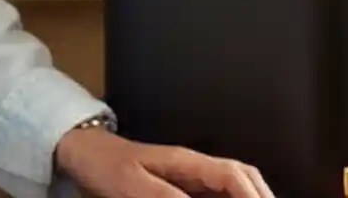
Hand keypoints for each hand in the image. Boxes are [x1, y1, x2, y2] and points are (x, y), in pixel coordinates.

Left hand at [56, 127, 275, 197]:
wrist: (85, 155)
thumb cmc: (106, 166)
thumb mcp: (131, 186)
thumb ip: (163, 197)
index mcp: (186, 161)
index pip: (232, 174)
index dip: (251, 194)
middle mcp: (194, 167)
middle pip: (241, 175)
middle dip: (261, 194)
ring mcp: (189, 176)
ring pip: (233, 183)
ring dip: (250, 196)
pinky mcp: (181, 186)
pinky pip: (216, 192)